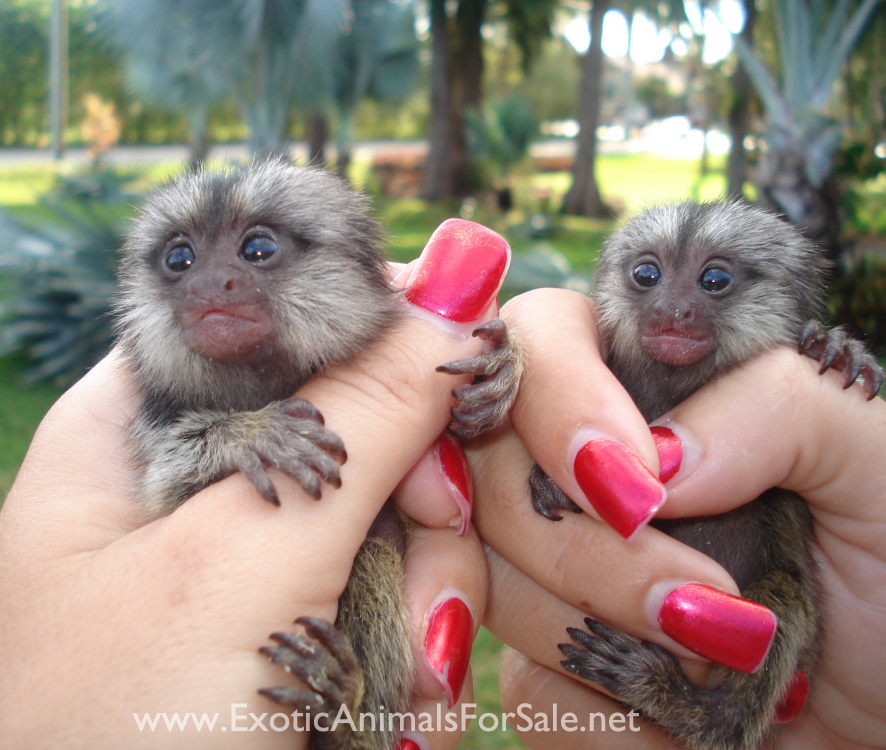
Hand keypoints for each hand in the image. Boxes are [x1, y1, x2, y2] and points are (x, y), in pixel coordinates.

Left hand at [0, 224, 510, 749]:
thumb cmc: (94, 739)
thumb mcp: (232, 565)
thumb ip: (354, 426)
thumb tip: (456, 301)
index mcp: (145, 422)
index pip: (290, 324)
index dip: (389, 342)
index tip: (464, 394)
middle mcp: (199, 485)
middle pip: (363, 433)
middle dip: (419, 510)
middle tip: (429, 575)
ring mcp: (248, 570)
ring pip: (392, 530)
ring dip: (422, 605)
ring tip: (400, 687)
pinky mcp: (290, 642)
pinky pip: (387, 607)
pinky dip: (410, 658)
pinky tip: (397, 712)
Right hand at [473, 288, 885, 747]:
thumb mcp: (876, 458)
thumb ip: (778, 402)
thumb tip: (654, 461)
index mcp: (650, 390)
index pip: (538, 340)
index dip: (554, 401)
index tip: (638, 490)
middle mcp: (582, 470)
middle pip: (488, 470)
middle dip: (587, 551)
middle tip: (705, 603)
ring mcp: (558, 569)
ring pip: (491, 578)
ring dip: (606, 634)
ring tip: (719, 660)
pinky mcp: (555, 668)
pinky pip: (525, 686)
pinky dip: (607, 717)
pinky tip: (681, 716)